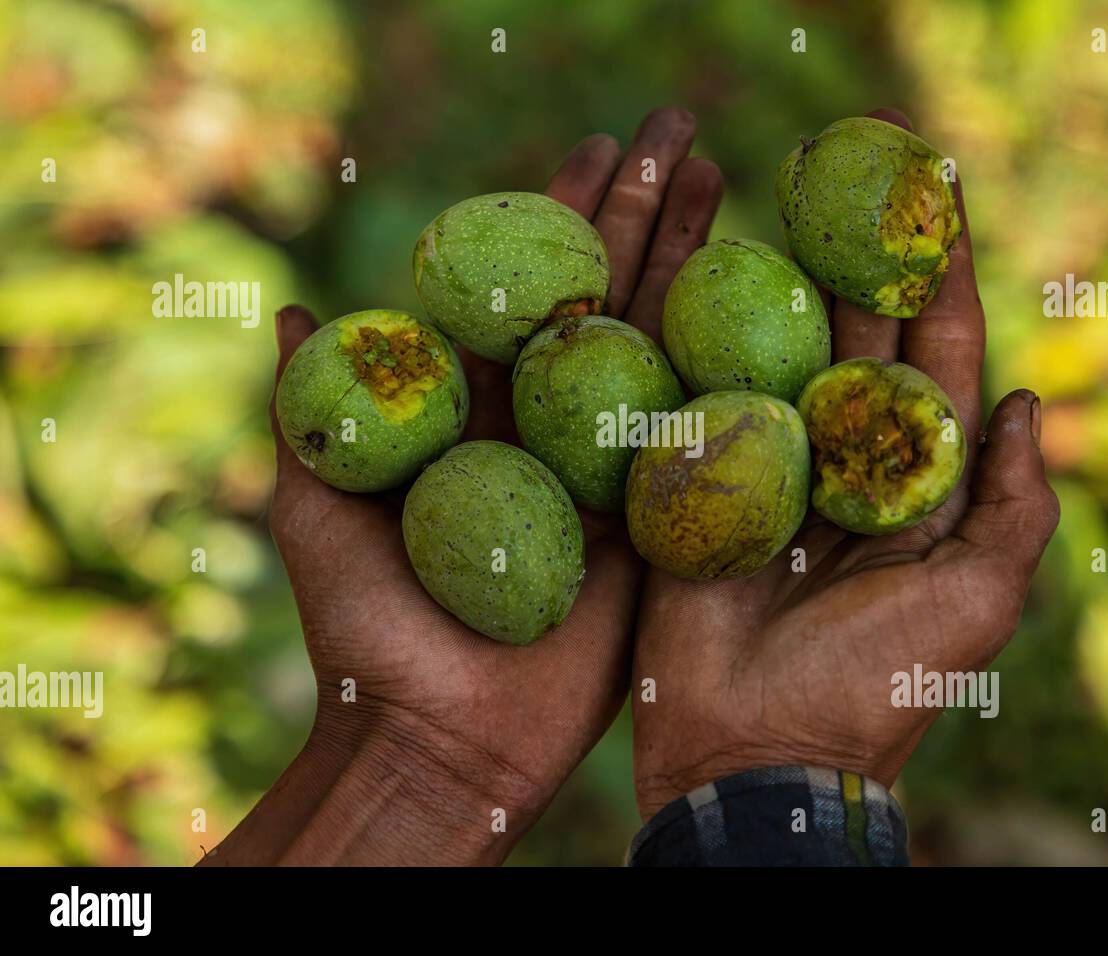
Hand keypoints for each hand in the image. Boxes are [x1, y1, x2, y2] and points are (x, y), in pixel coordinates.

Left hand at [208, 107, 721, 864]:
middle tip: (688, 136)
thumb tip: (295, 314)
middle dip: (647, 214)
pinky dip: (734, 368)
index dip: (566, 214)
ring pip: (663, 347)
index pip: (531, 290)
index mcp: (478, 413)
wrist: (436, 738)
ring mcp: (612, 473)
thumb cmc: (364, 631)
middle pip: (610, 300)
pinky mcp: (658, 526)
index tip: (602, 145)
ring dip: (699, 262)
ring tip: (730, 180)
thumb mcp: (315, 506)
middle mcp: (552, 431)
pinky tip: (771, 299)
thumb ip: (314, 411)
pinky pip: (700, 438)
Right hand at [630, 109, 1059, 819]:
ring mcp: (768, 470)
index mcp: (916, 485)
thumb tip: (1020, 400)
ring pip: (779, 353)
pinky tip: (702, 267)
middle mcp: (844, 465)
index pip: (935, 359)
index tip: (940, 202)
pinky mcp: (700, 482)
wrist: (754, 748)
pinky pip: (705, 395)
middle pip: (856, 339)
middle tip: (855, 165)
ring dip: (784, 275)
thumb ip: (1013, 503)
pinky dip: (705, 335)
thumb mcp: (980, 599)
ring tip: (784, 192)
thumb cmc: (878, 681)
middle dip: (860, 255)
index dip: (942, 280)